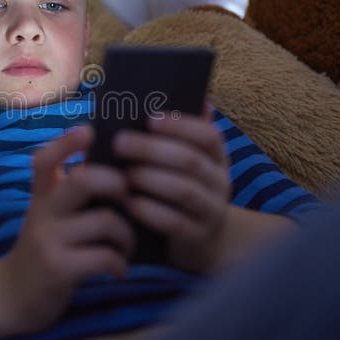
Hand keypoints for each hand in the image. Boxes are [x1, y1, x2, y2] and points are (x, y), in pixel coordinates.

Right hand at [2, 125, 135, 332]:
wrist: (11, 296)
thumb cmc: (44, 248)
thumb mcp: (48, 215)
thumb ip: (70, 191)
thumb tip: (114, 166)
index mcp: (42, 194)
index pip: (45, 159)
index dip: (66, 142)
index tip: (88, 132)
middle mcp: (43, 211)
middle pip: (82, 180)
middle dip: (116, 182)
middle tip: (128, 195)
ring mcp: (49, 240)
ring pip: (105, 222)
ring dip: (127, 236)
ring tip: (127, 246)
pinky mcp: (59, 269)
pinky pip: (105, 257)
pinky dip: (120, 263)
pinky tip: (118, 270)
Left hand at [113, 104, 230, 271]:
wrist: (200, 240)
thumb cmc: (177, 187)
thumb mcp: (179, 162)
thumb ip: (169, 136)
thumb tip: (160, 99)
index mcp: (216, 156)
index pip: (208, 135)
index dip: (180, 125)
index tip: (150, 118)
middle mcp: (220, 181)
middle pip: (189, 160)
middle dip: (151, 149)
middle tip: (119, 142)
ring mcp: (212, 210)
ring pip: (183, 190)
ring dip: (149, 178)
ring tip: (123, 173)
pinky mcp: (197, 237)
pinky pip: (174, 222)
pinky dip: (148, 210)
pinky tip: (128, 202)